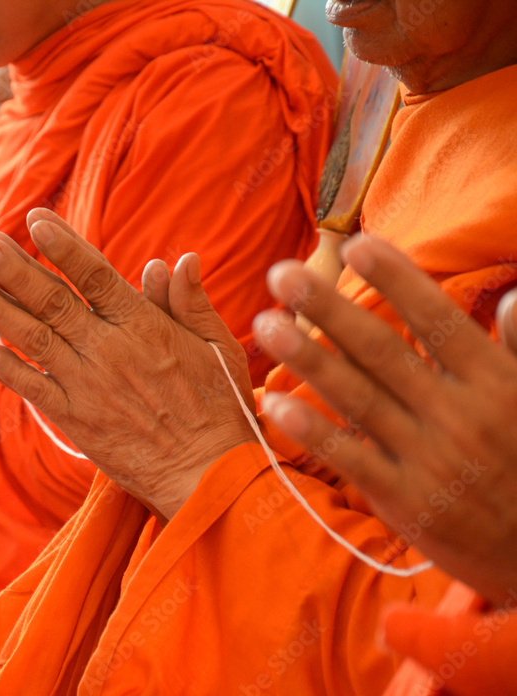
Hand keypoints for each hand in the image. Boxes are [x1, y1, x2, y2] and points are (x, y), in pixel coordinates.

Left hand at [0, 209, 255, 521]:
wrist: (210, 476)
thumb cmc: (219, 407)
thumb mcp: (217, 347)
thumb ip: (190, 302)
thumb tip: (177, 259)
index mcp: (143, 327)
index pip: (96, 275)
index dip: (63, 245)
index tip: (35, 218)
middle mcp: (108, 351)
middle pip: (53, 301)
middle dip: (15, 269)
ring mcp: (87, 386)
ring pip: (32, 339)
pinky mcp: (75, 421)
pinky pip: (31, 388)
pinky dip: (1, 368)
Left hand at [255, 234, 516, 605]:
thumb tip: (513, 297)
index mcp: (492, 382)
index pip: (437, 319)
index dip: (396, 279)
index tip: (354, 245)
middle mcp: (457, 414)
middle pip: (381, 350)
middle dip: (328, 308)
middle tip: (282, 273)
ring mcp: (427, 456)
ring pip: (357, 397)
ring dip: (307, 358)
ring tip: (265, 323)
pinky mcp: (402, 498)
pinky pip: (348, 456)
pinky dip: (310, 428)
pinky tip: (274, 401)